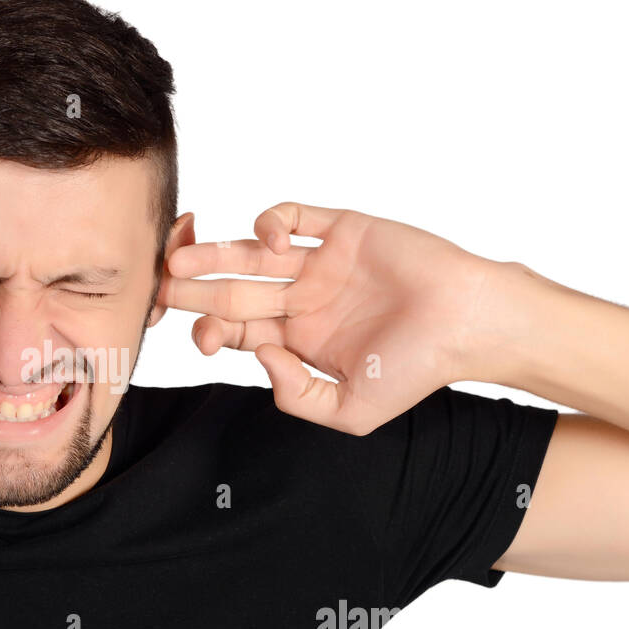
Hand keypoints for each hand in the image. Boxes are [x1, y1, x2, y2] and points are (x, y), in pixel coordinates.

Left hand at [160, 202, 502, 433]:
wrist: (470, 323)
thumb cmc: (419, 368)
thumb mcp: (351, 411)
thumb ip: (298, 397)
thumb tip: (259, 358)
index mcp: (299, 338)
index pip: (239, 330)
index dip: (211, 331)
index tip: (203, 338)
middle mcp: (302, 298)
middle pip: (233, 290)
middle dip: (194, 290)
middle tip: (158, 287)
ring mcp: (318, 262)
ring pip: (251, 254)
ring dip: (213, 254)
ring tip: (178, 260)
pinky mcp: (341, 229)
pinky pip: (293, 217)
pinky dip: (270, 223)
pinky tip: (265, 241)